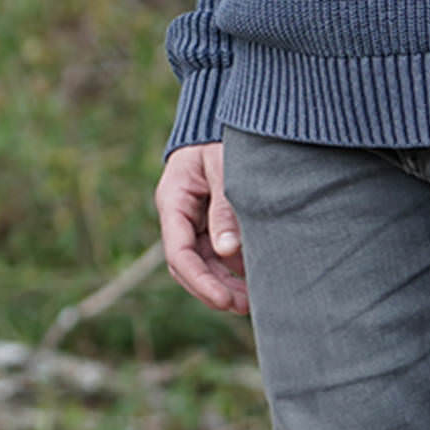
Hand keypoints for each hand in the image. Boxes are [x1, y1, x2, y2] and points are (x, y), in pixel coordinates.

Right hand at [156, 141, 249, 315]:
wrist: (222, 122)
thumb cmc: (221, 138)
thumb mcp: (224, 167)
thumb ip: (225, 208)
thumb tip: (228, 251)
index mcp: (173, 200)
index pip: (178, 252)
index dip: (199, 280)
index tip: (224, 300)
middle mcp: (180, 216)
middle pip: (188, 265)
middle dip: (213, 289)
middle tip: (244, 307)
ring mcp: (195, 221)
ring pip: (205, 263)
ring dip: (225, 284)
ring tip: (253, 302)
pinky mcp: (212, 222)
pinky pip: (220, 254)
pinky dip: (235, 270)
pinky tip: (256, 281)